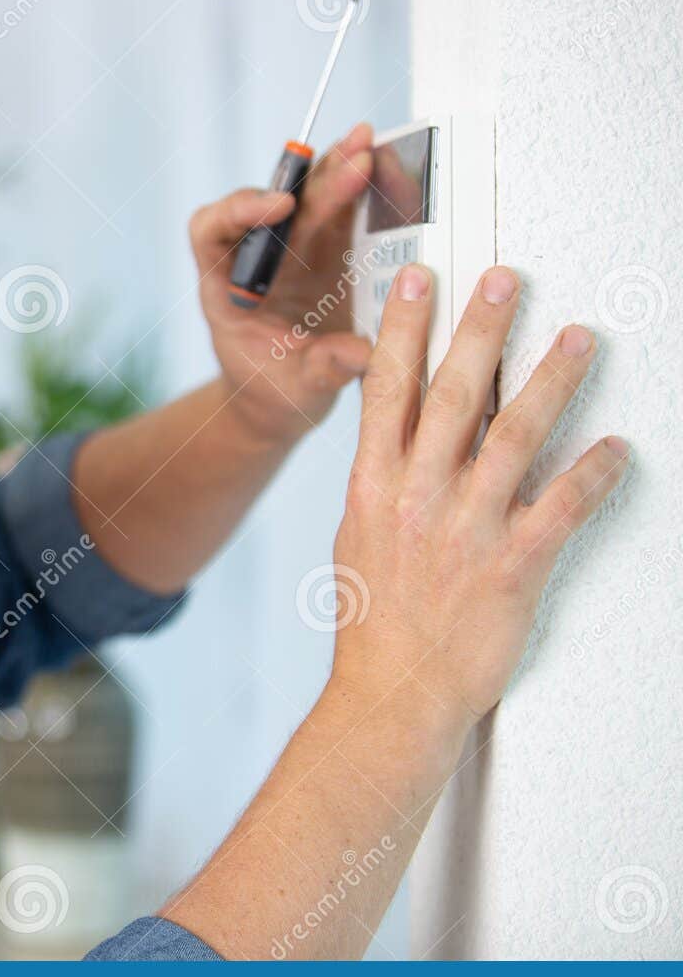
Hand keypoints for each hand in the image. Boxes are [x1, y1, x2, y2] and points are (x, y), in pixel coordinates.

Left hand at [191, 123, 375, 441]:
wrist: (278, 400)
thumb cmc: (272, 393)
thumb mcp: (296, 388)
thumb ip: (323, 368)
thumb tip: (363, 352)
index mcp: (225, 289)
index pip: (211, 232)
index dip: (239, 211)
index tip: (280, 206)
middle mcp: (256, 261)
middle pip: (275, 207)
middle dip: (313, 180)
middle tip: (353, 157)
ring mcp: (292, 254)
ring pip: (310, 199)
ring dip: (337, 170)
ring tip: (368, 142)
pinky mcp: (327, 253)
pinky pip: (341, 213)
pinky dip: (361, 190)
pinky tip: (386, 169)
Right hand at [331, 263, 628, 729]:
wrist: (393, 695)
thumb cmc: (377, 623)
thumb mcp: (358, 539)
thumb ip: (382, 483)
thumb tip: (400, 437)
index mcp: (372, 487)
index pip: (386, 392)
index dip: (402, 331)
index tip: (418, 282)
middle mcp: (415, 498)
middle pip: (453, 396)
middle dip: (480, 330)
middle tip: (506, 282)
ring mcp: (464, 531)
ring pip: (514, 437)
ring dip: (551, 381)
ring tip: (580, 338)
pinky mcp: (511, 568)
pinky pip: (562, 508)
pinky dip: (593, 473)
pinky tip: (617, 446)